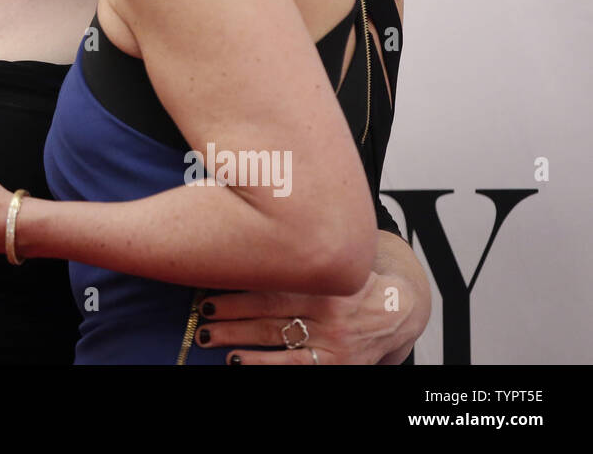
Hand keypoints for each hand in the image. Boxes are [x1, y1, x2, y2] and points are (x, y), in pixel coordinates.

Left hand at [196, 270, 415, 364]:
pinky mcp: (337, 363)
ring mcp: (333, 339)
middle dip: (230, 312)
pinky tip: (239, 362)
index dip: (239, 285)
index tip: (208, 285)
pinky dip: (264, 365)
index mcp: (325, 276)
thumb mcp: (334, 256)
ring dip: (238, 339)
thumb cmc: (353, 279)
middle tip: (202, 312)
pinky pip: (295, 366)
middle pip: (270, 310)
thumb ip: (298, 249)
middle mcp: (330, 309)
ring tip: (209, 336)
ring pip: (277, 339)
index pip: (275, 280)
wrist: (397, 311)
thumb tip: (245, 232)